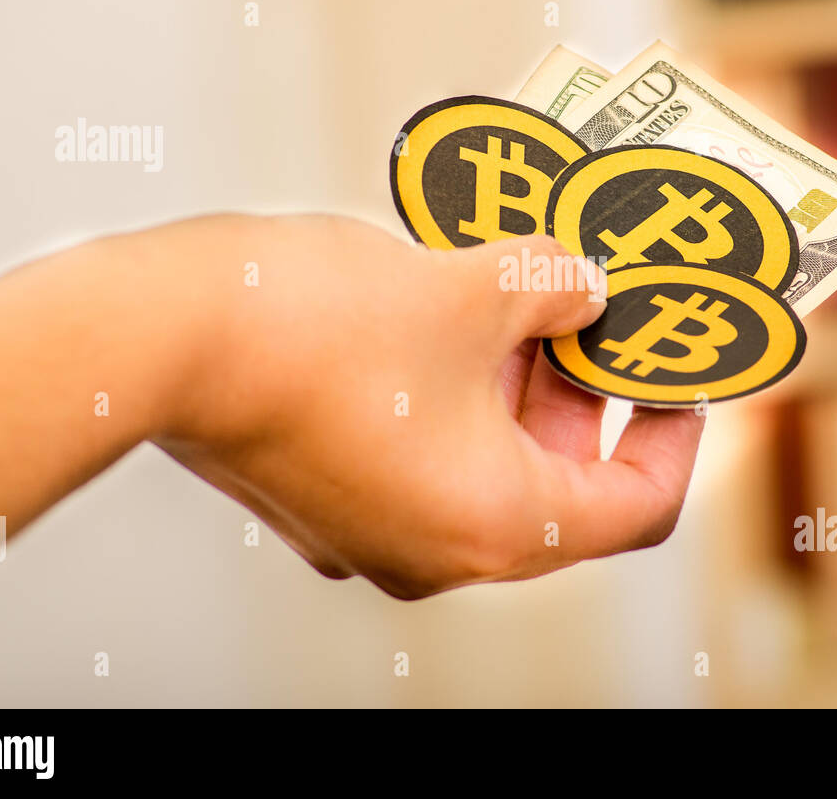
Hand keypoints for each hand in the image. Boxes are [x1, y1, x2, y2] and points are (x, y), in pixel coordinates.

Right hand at [156, 215, 703, 598]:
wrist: (162, 335)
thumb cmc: (314, 327)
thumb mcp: (474, 287)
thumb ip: (557, 286)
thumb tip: (590, 286)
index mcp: (496, 527)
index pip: (636, 506)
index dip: (673, 434)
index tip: (674, 373)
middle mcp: (438, 550)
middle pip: (556, 479)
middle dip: (583, 387)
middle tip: (597, 304)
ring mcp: (376, 530)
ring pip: (486, 460)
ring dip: (516, 382)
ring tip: (526, 290)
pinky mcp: (328, 497)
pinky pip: (425, 452)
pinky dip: (456, 392)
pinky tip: (454, 313)